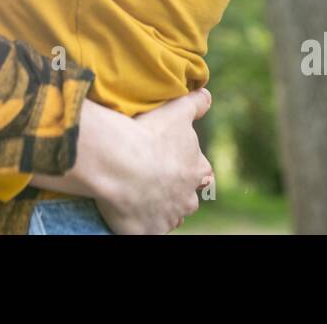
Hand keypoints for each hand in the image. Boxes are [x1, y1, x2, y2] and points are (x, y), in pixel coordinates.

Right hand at [32, 89, 213, 233]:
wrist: (120, 164)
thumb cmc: (149, 135)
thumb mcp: (177, 111)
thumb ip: (195, 103)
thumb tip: (207, 95)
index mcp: (197, 169)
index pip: (203, 171)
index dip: (191, 166)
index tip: (176, 161)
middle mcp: (187, 197)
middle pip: (188, 198)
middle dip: (178, 191)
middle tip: (157, 180)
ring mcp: (169, 217)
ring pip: (171, 216)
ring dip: (162, 208)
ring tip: (142, 195)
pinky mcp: (149, 231)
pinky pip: (149, 230)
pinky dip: (143, 222)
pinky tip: (130, 209)